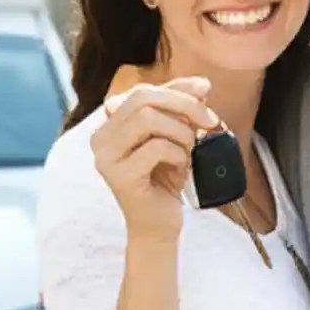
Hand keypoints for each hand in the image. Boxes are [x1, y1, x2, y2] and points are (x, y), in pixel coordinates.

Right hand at [91, 77, 218, 243]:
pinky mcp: (119, 177)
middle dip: (183, 105)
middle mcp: (100, 138)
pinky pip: (156, 148)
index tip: (205, 90)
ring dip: (181, 132)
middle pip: (142, 98)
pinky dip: (178, 154)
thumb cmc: (165, 180)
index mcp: (110, 125)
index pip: (142, 91)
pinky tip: (181, 167)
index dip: (176, 87)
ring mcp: (106, 158)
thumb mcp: (175, 137)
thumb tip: (202, 84)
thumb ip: (181, 109)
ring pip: (147, 119)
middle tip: (208, 122)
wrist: (159, 226)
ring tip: (190, 151)